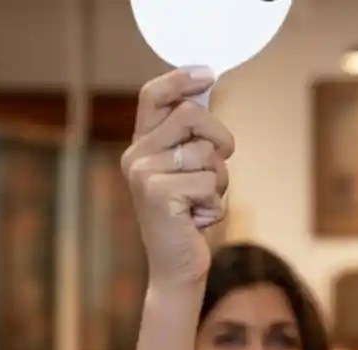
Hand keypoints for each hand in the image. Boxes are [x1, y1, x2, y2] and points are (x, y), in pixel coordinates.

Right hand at [122, 67, 233, 286]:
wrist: (178, 268)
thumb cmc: (189, 219)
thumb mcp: (190, 172)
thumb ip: (192, 139)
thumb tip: (205, 89)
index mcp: (141, 146)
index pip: (153, 96)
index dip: (180, 79)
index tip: (208, 73)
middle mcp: (136, 156)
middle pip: (191, 114)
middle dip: (220, 138)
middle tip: (221, 165)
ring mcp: (143, 173)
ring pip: (207, 152)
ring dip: (219, 181)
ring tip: (202, 203)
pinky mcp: (157, 193)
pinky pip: (209, 181)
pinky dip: (215, 203)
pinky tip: (197, 220)